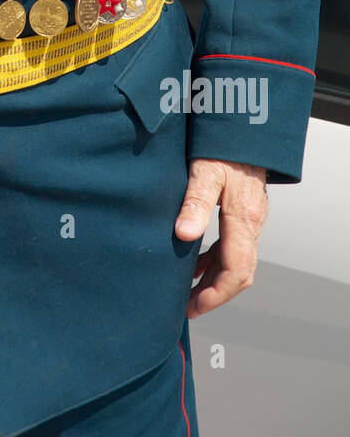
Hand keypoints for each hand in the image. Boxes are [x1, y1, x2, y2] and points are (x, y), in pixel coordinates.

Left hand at [174, 159, 267, 318]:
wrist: (244, 127)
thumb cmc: (223, 146)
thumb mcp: (204, 171)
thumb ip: (194, 203)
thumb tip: (184, 234)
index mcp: (243, 218)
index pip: (235, 270)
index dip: (215, 294)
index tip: (194, 308)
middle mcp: (252, 223)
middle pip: (239, 272)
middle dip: (215, 294)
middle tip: (188, 308)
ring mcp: (251, 218)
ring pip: (238, 260)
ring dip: (214, 279)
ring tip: (188, 292)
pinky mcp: (244, 211)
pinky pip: (234, 246)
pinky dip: (216, 260)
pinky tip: (196, 262)